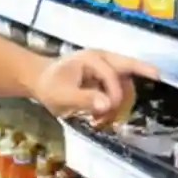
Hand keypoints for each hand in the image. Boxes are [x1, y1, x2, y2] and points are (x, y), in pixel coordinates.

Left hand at [30, 49, 158, 126]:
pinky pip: (119, 88)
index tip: (108, 112)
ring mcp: (106, 67)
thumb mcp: (63, 95)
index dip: (114, 95)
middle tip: (138, 96)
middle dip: (135, 83)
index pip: (113, 76)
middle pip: (129, 68)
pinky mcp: (106, 77)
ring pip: (126, 82)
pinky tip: (104, 117)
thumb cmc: (49, 85)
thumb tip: (107, 105)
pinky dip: (116, 103)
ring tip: (105, 119)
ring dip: (122, 101)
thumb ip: (85, 99)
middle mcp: (103, 59)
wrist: (39, 81)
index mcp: (93, 59)